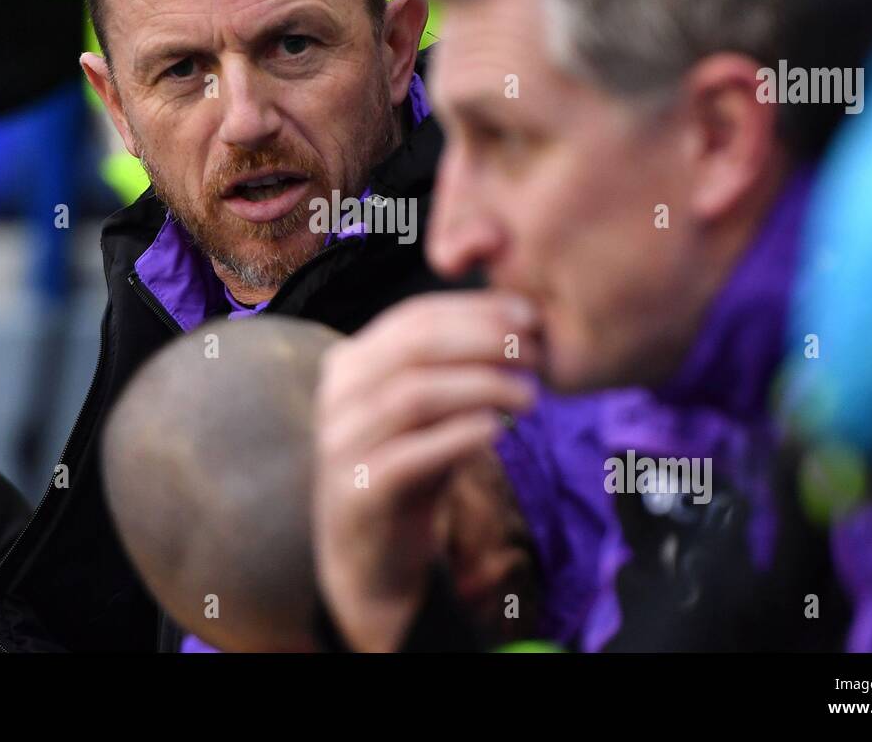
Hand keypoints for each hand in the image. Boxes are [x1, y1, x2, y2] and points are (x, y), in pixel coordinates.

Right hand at [312, 291, 539, 650]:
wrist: (370, 560)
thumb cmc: (408, 472)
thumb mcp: (427, 412)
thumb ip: (454, 369)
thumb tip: (520, 325)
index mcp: (350, 364)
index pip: (414, 316)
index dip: (475, 311)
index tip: (530, 318)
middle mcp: (336, 396)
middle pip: (414, 347)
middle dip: (483, 342)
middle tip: (535, 355)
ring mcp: (341, 444)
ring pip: (414, 395)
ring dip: (481, 387)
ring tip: (529, 397)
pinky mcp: (357, 492)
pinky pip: (411, 455)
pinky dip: (459, 437)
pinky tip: (497, 432)